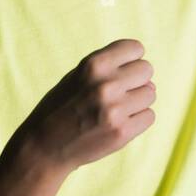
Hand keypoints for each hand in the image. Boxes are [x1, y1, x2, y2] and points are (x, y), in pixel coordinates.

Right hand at [14, 39, 155, 173]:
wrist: (44, 147)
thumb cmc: (63, 107)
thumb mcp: (78, 76)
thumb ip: (111, 69)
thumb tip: (149, 78)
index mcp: (93, 65)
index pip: (136, 48)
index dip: (130, 60)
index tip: (120, 70)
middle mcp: (106, 84)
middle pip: (147, 70)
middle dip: (136, 80)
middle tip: (118, 92)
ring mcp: (115, 110)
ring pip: (150, 93)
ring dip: (137, 101)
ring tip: (115, 109)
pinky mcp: (122, 132)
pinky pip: (149, 116)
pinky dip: (138, 120)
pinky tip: (117, 123)